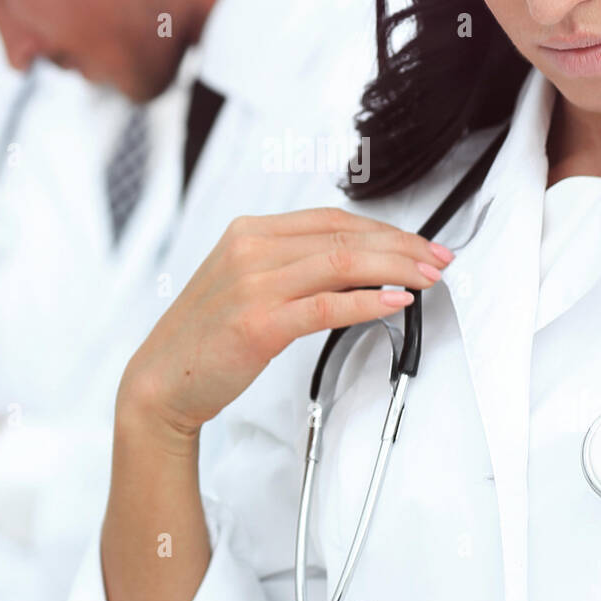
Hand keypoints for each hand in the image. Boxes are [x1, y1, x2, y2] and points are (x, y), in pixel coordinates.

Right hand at [118, 207, 454, 436]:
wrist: (161, 381)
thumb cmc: (207, 337)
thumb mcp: (246, 283)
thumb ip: (292, 265)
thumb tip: (360, 264)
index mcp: (249, 232)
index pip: (333, 220)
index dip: (385, 230)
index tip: (419, 244)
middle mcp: (251, 249)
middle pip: (345, 236)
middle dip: (402, 247)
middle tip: (439, 260)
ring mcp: (253, 284)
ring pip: (343, 263)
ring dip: (397, 270)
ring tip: (428, 280)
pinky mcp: (259, 323)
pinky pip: (328, 305)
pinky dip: (369, 302)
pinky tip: (396, 303)